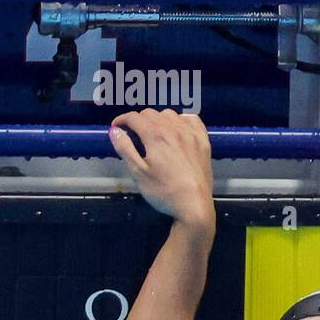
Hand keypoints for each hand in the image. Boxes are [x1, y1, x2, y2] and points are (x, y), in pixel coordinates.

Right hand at [109, 109, 214, 230]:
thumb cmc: (163, 191)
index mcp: (156, 136)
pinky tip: (177, 129)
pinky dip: (181, 120)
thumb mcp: (138, 172)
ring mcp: (192, 134)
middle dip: (138, 120)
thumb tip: (114, 130)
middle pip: (152, 114)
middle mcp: (175, 129)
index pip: (135, 117)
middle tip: (133, 134)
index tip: (117, 127)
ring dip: (159, 119)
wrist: (194, 205)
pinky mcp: (204, 142)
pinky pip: (192, 120)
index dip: (122, 120)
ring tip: (153, 132)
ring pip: (171, 115)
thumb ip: (125, 148)